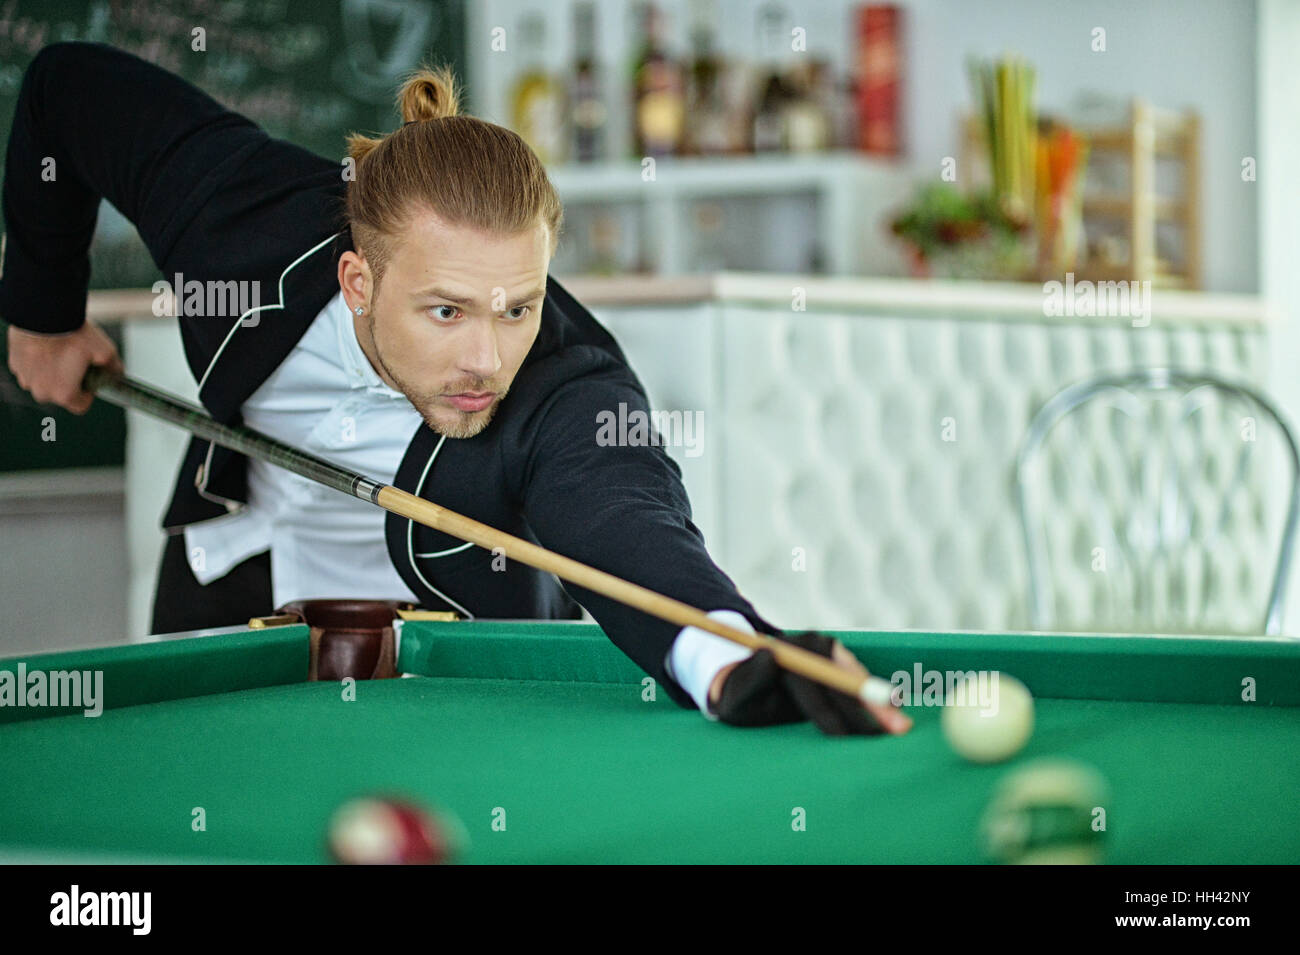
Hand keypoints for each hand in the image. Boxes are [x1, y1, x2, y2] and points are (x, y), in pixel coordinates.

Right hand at [6, 321, 122, 413]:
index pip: (80, 406)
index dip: (89, 393)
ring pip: (43, 382)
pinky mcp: (15, 364)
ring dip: (52, 372)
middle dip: (70, 382)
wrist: (42, 313)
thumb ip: (114, 368)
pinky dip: (38, 362)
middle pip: (61, 394)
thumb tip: (117, 374)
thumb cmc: (72, 334)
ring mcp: (25, 378)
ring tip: (61, 351)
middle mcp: (41, 392)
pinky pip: (30, 369)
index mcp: (64, 394)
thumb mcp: (104, 351)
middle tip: (76, 360)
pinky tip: (46, 346)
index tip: (90, 379)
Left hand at [708, 631, 912, 735]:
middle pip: (841, 681)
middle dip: (866, 710)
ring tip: (900, 728)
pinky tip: (890, 715)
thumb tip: (769, 656)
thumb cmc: (740, 699)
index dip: (830, 712)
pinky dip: (874, 698)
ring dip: (878, 705)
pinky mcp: (840, 657)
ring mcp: (828, 648)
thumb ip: (750, 680)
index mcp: (784, 654)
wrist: (747, 684)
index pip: (812, 685)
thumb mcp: (734, 698)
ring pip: (856, 679)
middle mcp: (810, 644)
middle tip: (891, 734)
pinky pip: (859, 679)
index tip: (843, 738)